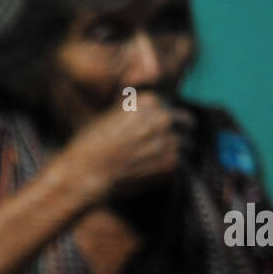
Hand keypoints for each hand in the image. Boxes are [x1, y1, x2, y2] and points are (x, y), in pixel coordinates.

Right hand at [58, 91, 190, 199]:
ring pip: (188, 144)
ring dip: (178, 151)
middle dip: (178, 132)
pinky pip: (183, 164)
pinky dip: (174, 169)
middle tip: (164, 145)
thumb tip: (153, 116)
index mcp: (150, 100)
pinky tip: (156, 172)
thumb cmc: (89, 145)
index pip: (170, 106)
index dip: (165, 119)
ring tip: (159, 161)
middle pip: (186, 122)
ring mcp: (170, 141)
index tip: (158, 130)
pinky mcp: (172, 164)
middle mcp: (164, 117)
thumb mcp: (111, 114)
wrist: (84, 173)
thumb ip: (136, 111)